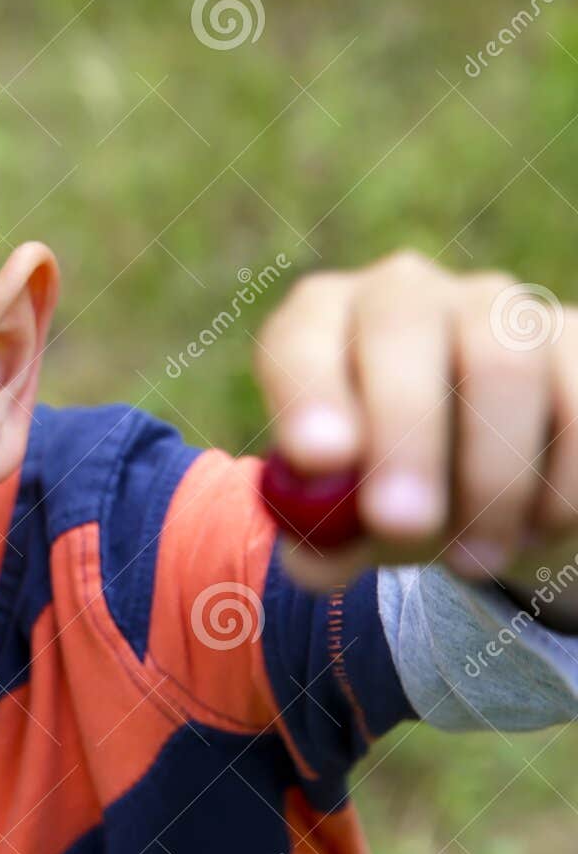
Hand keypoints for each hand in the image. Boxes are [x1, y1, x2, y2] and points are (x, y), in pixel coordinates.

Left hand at [254, 250, 577, 621]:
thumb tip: (312, 559)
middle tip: (401, 524)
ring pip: (504, 365)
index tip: (321, 458)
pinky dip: (561, 478)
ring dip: (492, 477)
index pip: (302, 336)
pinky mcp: (573, 335)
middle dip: (404, 436)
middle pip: (403, 331)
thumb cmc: (382, 493)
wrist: (476, 490)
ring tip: (473, 559)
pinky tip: (535, 527)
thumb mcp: (338, 522)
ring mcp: (494, 304)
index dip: (309, 390)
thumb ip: (314, 541)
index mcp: (319, 325)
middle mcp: (401, 294)